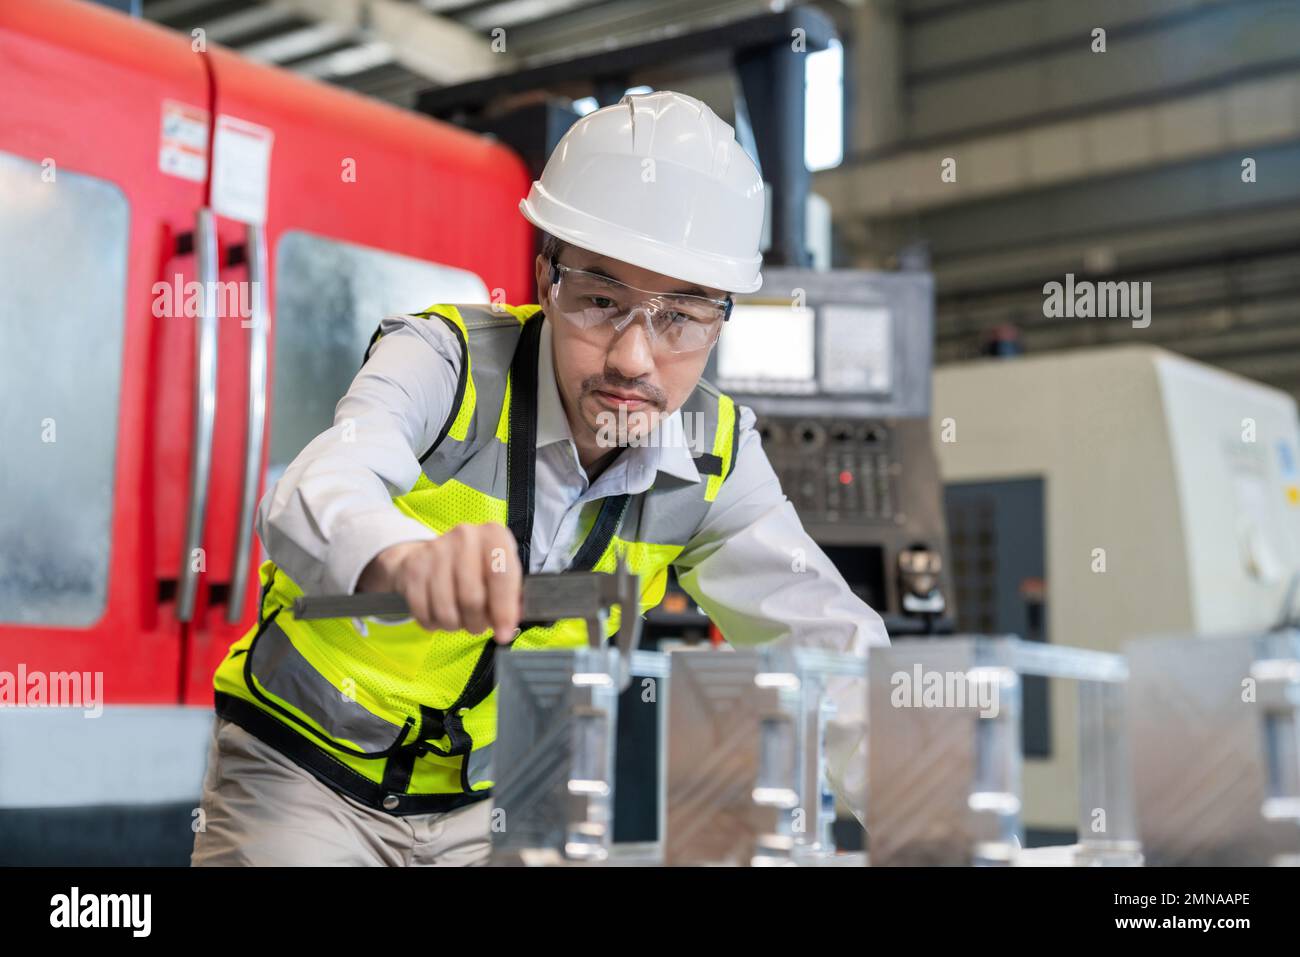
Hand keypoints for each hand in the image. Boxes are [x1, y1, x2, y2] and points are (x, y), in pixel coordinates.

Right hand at [357, 524, 522, 640]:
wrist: (430, 554)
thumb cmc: (475, 568)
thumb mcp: (500, 573)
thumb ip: (510, 596)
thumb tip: (508, 625)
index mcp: (493, 536)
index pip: (502, 577)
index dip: (504, 611)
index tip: (504, 635)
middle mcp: (465, 537)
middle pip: (472, 598)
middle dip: (477, 622)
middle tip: (479, 625)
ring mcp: (436, 551)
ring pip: (446, 610)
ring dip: (455, 625)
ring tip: (460, 618)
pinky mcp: (413, 569)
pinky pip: (424, 613)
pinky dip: (434, 623)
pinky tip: (440, 613)